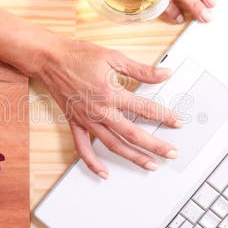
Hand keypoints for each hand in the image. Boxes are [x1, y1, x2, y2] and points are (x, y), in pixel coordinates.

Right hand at [37, 37, 181, 177]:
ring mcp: (87, 120)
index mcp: (111, 93)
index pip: (145, 109)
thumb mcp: (114, 57)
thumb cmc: (79, 55)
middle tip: (171, 153)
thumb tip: (165, 74)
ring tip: (150, 165)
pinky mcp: (75, 123)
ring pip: (113, 144)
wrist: (50, 58)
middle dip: (155, 145)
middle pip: (133, 134)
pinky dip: (93, 163)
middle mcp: (100, 110)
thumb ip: (142, 70)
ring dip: (132, 157)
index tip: (177, 123)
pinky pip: (83, 148)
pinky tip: (104, 173)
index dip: (165, 117)